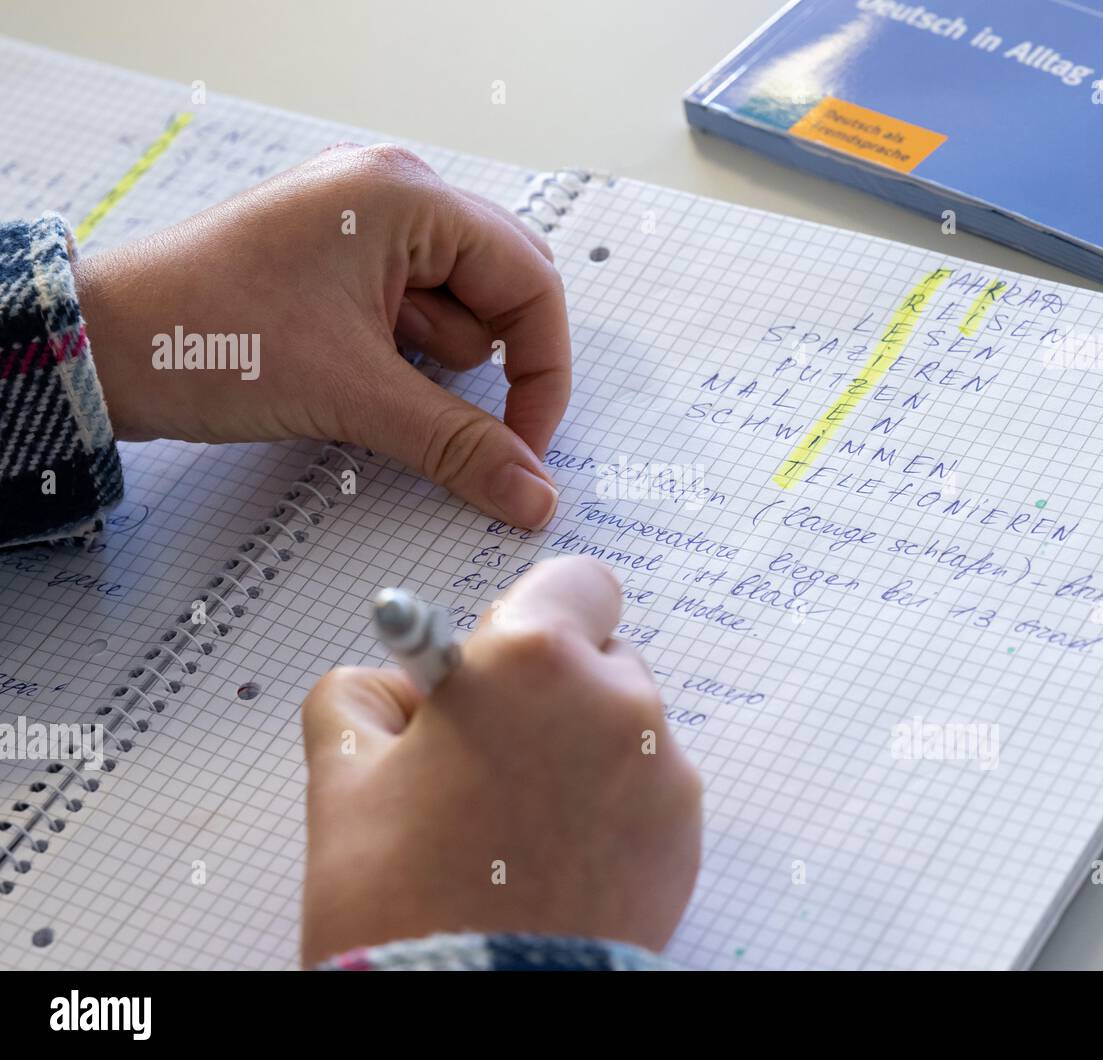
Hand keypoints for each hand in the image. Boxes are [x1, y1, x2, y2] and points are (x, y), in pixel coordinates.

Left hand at [74, 143, 568, 529]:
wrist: (102, 349)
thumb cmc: (209, 337)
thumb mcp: (356, 395)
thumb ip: (461, 446)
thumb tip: (534, 494)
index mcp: (407, 197)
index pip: (530, 281)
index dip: (542, 372)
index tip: (527, 446)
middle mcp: (392, 196)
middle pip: (501, 289)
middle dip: (488, 365)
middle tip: (468, 423)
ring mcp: (363, 227)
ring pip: (458, 310)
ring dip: (433, 364)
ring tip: (364, 379)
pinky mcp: (339, 264)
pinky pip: (412, 315)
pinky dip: (402, 360)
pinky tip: (351, 373)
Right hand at [299, 557, 702, 964]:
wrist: (475, 1012)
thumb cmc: (398, 896)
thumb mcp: (343, 776)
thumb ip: (367, 694)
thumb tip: (405, 689)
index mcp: (533, 660)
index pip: (576, 580)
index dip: (535, 613)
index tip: (500, 661)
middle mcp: (617, 700)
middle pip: (601, 656)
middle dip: (553, 687)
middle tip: (494, 754)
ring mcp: (664, 771)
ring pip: (626, 724)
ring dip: (584, 746)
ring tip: (524, 821)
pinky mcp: (687, 836)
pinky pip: (650, 787)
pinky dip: (614, 803)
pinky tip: (560, 855)